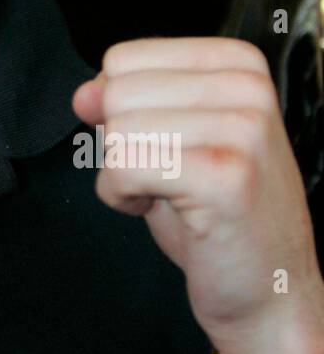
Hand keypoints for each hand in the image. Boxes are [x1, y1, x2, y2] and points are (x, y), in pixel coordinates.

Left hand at [72, 37, 323, 353]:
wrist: (271, 294)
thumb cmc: (220, 217)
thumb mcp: (171, 138)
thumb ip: (128, 103)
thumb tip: (83, 94)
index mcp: (237, 64)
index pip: (123, 59)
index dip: (122, 112)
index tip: (164, 147)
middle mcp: (247, 87)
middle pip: (116, 93)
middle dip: (121, 144)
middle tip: (168, 178)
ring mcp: (242, 129)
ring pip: (117, 131)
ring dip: (122, 175)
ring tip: (171, 196)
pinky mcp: (225, 176)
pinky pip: (123, 167)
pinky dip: (123, 197)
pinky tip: (160, 210)